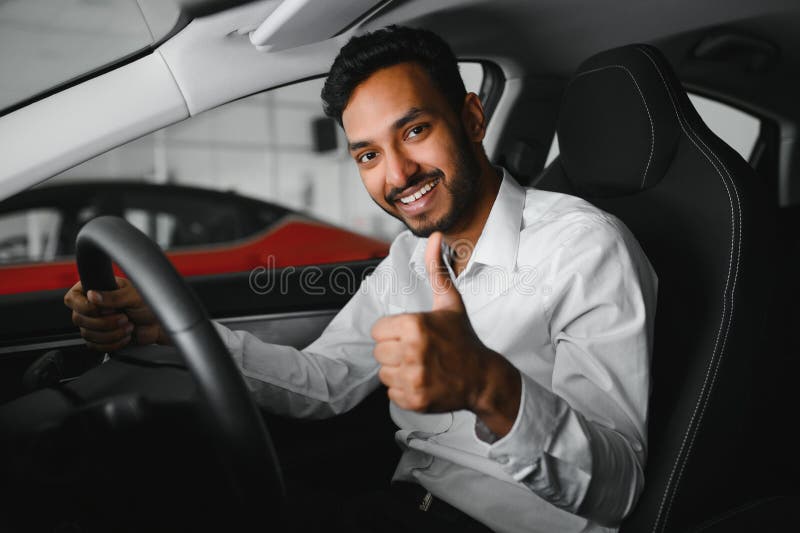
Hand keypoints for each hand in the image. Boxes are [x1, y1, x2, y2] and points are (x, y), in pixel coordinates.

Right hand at [64, 276, 167, 351]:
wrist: (158, 324)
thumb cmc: (148, 304)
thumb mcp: (133, 295)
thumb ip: (113, 296)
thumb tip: (92, 295)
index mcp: (94, 288)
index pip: (72, 299)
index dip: (86, 307)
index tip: (106, 309)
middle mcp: (91, 305)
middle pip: (78, 319)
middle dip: (104, 322)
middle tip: (124, 317)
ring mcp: (94, 322)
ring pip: (87, 334)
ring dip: (111, 333)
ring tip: (128, 325)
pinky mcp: (100, 337)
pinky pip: (95, 345)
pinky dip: (112, 343)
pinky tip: (125, 336)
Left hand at [371, 232, 520, 433]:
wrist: (482, 377)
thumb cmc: (462, 338)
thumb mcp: (449, 302)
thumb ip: (436, 270)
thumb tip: (434, 237)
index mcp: (414, 325)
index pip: (378, 330)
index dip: (393, 332)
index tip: (412, 335)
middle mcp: (412, 351)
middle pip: (378, 352)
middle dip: (395, 352)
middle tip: (418, 351)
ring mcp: (413, 378)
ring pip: (383, 374)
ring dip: (398, 371)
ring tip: (421, 366)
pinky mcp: (414, 399)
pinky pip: (391, 393)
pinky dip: (404, 390)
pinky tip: (423, 381)